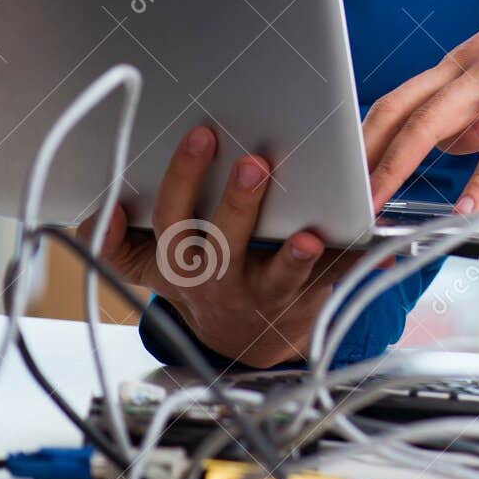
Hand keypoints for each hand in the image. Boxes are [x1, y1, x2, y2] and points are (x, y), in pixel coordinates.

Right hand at [83, 125, 362, 368]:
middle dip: (238, 204)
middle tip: (254, 163)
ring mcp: (265, 297)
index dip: (182, 179)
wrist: (241, 343)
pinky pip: (333, 287)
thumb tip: (103, 211)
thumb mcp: (151, 267)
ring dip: (292, 259)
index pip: (174, 217)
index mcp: (180, 265)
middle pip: (224, 243)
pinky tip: (376, 250)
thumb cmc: (198, 279)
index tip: (200, 135)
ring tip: (308, 236)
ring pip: (278, 279)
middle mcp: (220, 282)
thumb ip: (120, 242)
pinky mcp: (309, 303)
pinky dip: (352, 271)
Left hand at [363, 0, 478, 216]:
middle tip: (340, 199)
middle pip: (397, 109)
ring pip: (433, 120)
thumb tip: (457, 148)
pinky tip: (470, 206)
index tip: (347, 177)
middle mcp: (470, 62)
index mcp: (463, 61)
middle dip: (363, 157)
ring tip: (375, 206)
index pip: (397, 101)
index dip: (365, 140)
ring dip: (397, 166)